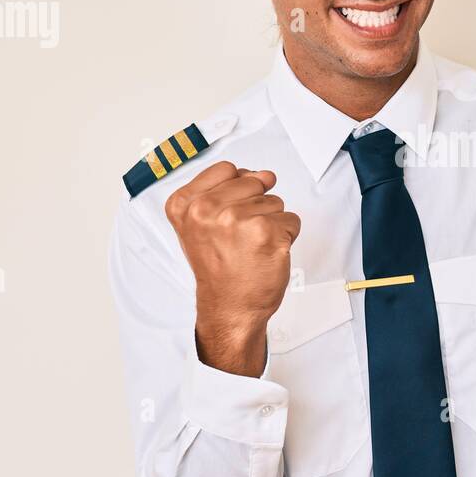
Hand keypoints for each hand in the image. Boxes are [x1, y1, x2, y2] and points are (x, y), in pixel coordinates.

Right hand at [164, 162, 300, 375]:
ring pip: (274, 201)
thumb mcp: (201, 224)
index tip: (227, 215)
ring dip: (270, 223)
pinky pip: (291, 220)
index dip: (237, 190)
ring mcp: (236, 219)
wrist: (230, 307)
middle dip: (255, 206)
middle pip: (254, 181)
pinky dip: (286, 236)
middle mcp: (205, 209)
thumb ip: (227, 190)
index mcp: (184, 204)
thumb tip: (265, 174)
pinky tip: (266, 253)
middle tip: (239, 237)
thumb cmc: (219, 267)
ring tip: (251, 247)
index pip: (227, 169)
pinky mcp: (266, 232)